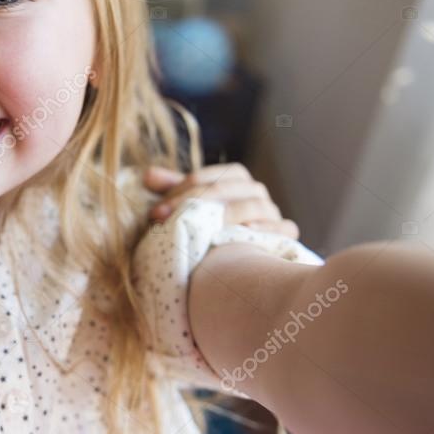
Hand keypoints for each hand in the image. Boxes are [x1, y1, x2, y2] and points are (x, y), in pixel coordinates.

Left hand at [144, 163, 299, 238]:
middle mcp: (255, 191)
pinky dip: (267, 230)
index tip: (155, 213)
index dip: (178, 193)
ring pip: (256, 206)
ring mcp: (272, 212)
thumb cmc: (208, 227)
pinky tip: (246, 235)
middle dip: (195, 203)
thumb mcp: (188, 206)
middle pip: (227, 190)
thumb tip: (148, 175)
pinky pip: (283, 229)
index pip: (205, 178)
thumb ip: (171, 189)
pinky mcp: (285, 235)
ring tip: (206, 230)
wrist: (237, 258)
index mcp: (234, 177)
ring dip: (228, 217)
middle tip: (167, 222)